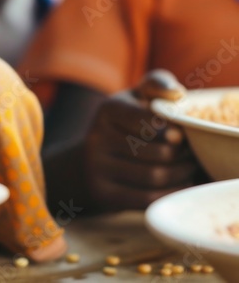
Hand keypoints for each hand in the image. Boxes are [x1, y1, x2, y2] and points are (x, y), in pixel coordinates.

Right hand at [85, 70, 201, 209]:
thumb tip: (176, 94)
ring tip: (189, 169)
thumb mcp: (135, 98)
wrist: (90, 161)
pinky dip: (170, 193)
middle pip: (157, 151)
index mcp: (107, 109)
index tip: (181, 135)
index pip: (147, 120)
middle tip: (193, 155)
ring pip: (153, 176)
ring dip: (181, 174)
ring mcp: (96, 167)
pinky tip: (178, 185)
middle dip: (183, 155)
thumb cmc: (126, 124)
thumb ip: (156, 85)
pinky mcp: (101, 193)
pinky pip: (145, 198)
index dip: (171, 130)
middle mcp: (96, 138)